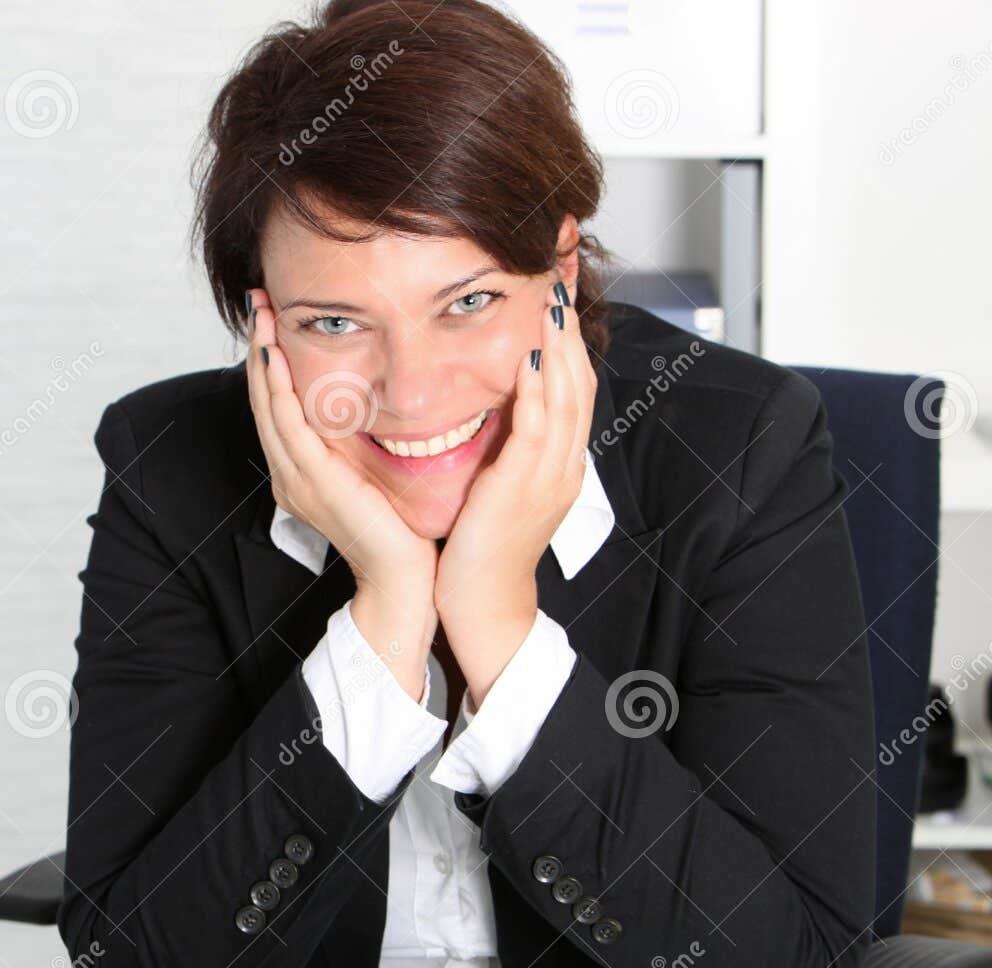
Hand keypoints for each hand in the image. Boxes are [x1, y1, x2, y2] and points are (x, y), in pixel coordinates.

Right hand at [246, 288, 436, 698]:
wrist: (405, 578)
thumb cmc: (400, 529)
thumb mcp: (374, 473)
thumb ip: (363, 441)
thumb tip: (374, 397)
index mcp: (300, 472)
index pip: (277, 406)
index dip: (270, 359)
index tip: (272, 315)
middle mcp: (290, 474)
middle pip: (264, 398)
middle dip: (259, 345)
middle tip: (257, 298)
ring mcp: (297, 479)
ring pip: (269, 405)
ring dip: (263, 356)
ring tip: (261, 313)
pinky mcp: (314, 482)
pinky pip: (289, 425)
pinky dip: (279, 388)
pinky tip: (276, 355)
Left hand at [435, 284, 595, 706]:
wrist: (482, 604)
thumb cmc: (482, 546)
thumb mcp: (499, 482)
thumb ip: (505, 443)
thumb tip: (495, 402)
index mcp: (559, 460)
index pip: (573, 382)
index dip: (570, 332)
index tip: (558, 286)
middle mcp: (564, 462)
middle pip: (580, 377)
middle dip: (572, 322)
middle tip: (564, 270)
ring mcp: (551, 475)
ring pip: (567, 396)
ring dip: (560, 342)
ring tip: (553, 295)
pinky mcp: (525, 489)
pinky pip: (539, 430)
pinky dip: (540, 390)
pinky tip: (534, 356)